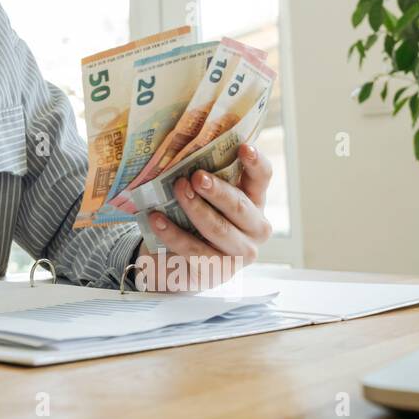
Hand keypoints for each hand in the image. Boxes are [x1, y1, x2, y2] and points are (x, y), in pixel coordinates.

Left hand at [133, 143, 273, 291]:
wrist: (177, 262)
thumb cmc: (193, 218)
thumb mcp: (203, 196)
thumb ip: (203, 178)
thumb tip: (182, 151)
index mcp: (254, 200)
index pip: (262, 178)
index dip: (255, 163)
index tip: (244, 147)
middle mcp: (255, 228)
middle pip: (239, 206)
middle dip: (217, 190)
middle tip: (195, 176)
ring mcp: (239, 253)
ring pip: (219, 229)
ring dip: (196, 209)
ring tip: (177, 190)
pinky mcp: (217, 271)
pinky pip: (193, 249)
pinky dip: (173, 233)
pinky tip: (156, 219)